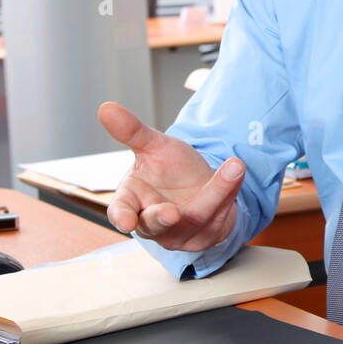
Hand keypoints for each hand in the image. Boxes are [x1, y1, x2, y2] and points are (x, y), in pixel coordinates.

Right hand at [98, 100, 245, 251]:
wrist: (199, 184)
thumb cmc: (167, 169)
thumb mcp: (152, 146)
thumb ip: (131, 132)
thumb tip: (105, 108)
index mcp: (132, 203)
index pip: (121, 212)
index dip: (122, 217)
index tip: (125, 221)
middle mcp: (153, 225)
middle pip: (157, 223)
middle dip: (164, 218)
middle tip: (172, 212)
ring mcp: (181, 234)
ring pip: (197, 217)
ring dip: (217, 192)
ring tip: (234, 166)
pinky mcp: (208, 235)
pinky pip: (221, 215)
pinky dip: (230, 190)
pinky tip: (237, 170)